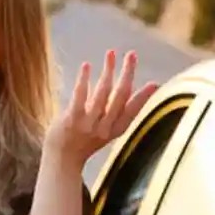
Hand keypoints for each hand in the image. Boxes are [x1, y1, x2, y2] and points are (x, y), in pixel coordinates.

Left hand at [45, 50, 157, 165]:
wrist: (60, 160)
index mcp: (115, 130)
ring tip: (111, 53)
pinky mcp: (72, 120)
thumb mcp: (102, 131)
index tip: (154, 83)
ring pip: (103, 92)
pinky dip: (84, 79)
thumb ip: (112, 113)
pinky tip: (87, 65)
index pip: (133, 111)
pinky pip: (80, 96)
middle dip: (128, 73)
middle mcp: (105, 128)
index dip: (144, 97)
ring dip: (108, 70)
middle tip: (132, 54)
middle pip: (121, 96)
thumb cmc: (81, 142)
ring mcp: (89, 124)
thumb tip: (124, 90)